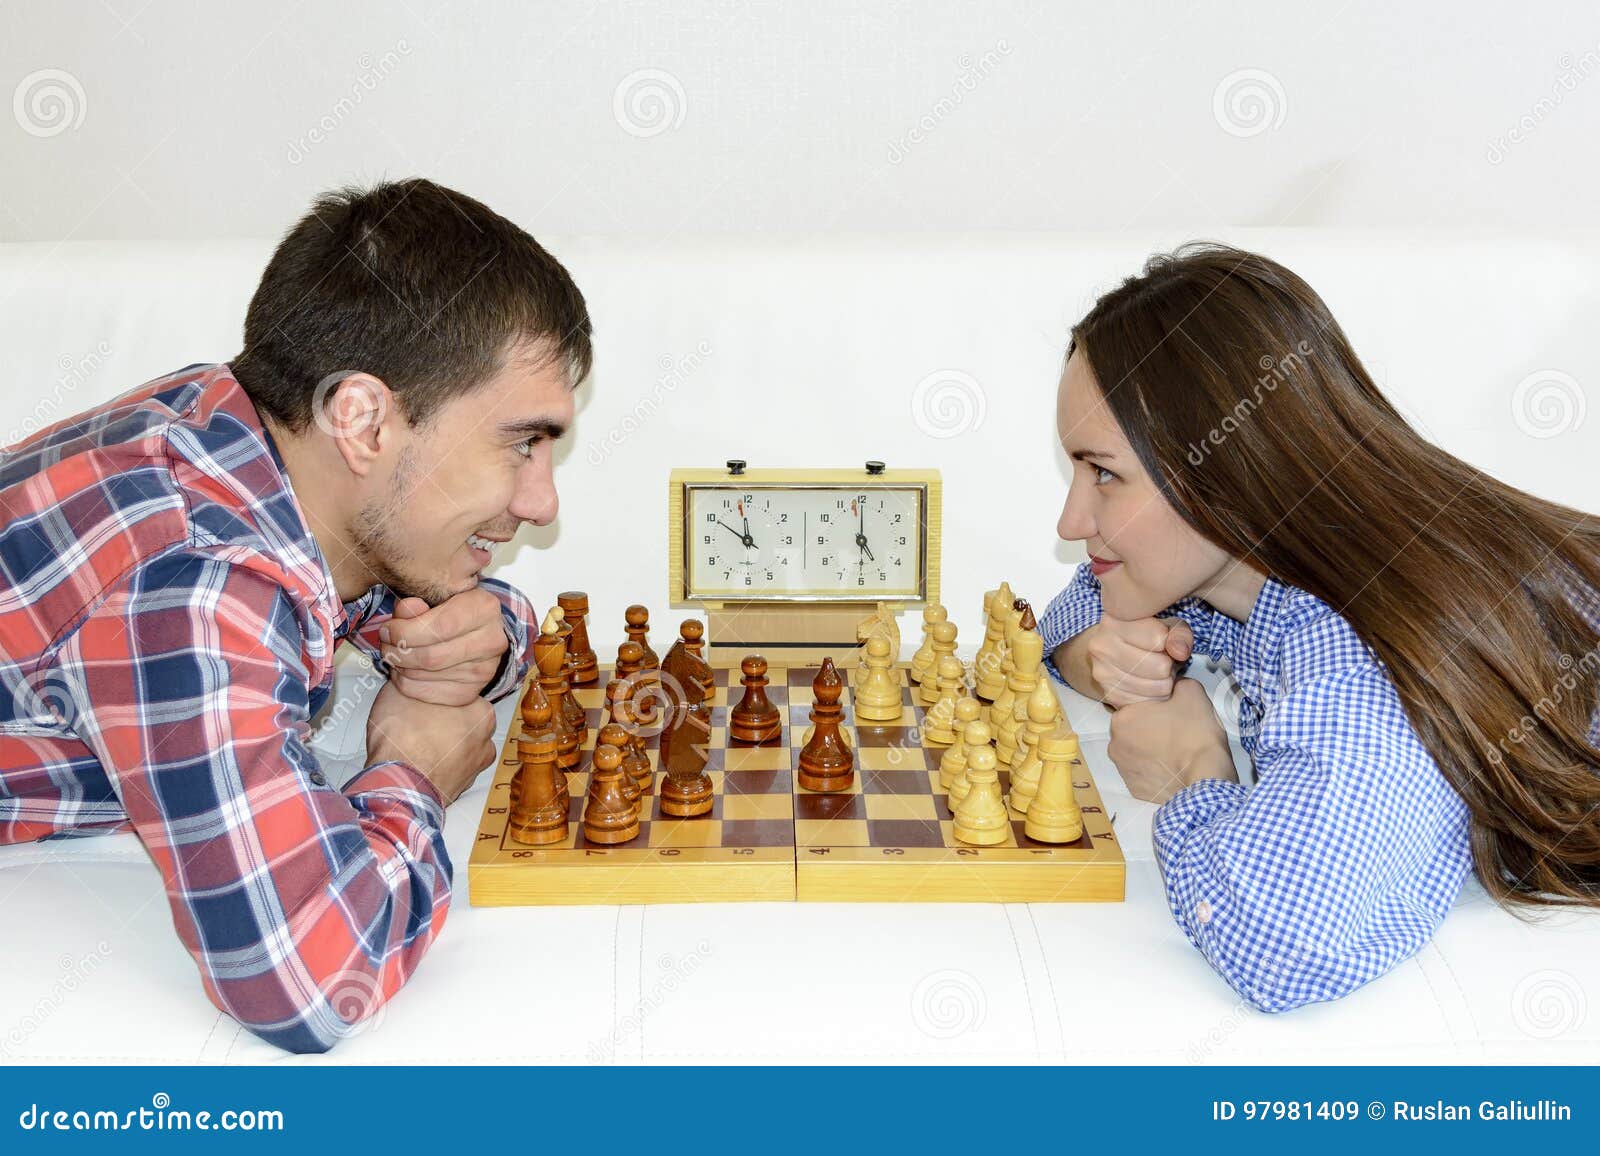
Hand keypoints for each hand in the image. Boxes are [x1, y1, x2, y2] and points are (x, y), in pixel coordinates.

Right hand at [365, 681, 497, 804]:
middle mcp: (486, 741)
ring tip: (416, 744)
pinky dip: (438, 767)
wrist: (399, 784)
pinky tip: (419, 762)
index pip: (465, 697)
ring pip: (459, 748)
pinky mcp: (461, 789)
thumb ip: (413, 682)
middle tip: (419, 722)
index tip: (427, 701)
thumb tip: (407, 676)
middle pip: (465, 723)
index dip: (442, 698)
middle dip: (445, 722)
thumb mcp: (399, 691)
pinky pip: (450, 771)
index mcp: (481, 712)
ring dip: (442, 747)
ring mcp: (476, 767)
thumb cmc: (405, 739)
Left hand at [378, 588, 508, 706]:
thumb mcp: (435, 598)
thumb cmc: (451, 612)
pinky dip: (404, 682)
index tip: (388, 630)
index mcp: (485, 608)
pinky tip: (404, 668)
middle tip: (385, 643)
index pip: (441, 627)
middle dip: (398, 651)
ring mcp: (484, 671)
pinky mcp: (470, 692)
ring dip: (398, 666)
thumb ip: (416, 603)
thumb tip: (405, 610)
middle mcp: (492, 641)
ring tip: (393, 653)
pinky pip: (425, 693)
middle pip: (432, 656)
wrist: (474, 634)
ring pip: (425, 675)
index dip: (406, 631)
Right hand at [1081, 614, 1194, 706]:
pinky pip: (1149, 702)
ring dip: (1165, 681)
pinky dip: (1155, 695)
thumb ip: (1179, 633)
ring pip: (1158, 687)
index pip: (1159, 638)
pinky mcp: (1109, 695)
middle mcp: (1101, 645)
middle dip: (1168, 665)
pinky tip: (1149, 683)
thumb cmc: (1143, 635)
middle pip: (1160, 666)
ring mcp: (1102, 672)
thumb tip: (1180, 652)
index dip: (1168, 642)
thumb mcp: (1165, 624)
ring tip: (1157, 671)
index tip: (1161, 640)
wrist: (1111, 651)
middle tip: (1162, 660)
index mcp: (1115, 620)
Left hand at [1106, 677, 1237, 804]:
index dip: (1156, 708)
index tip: (1173, 714)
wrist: (1203, 778)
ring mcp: (1122, 770)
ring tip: (1177, 752)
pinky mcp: (1134, 789)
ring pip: (1136, 753)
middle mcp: (1114, 744)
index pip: (1136, 706)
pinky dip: (1155, 772)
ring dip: (1152, 751)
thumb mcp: (1191, 693)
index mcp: (1122, 718)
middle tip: (1177, 733)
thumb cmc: (1194, 735)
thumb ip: (1177, 683)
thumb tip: (1175, 684)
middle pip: (1134, 730)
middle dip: (1152, 730)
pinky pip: (1143, 775)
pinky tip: (1173, 769)